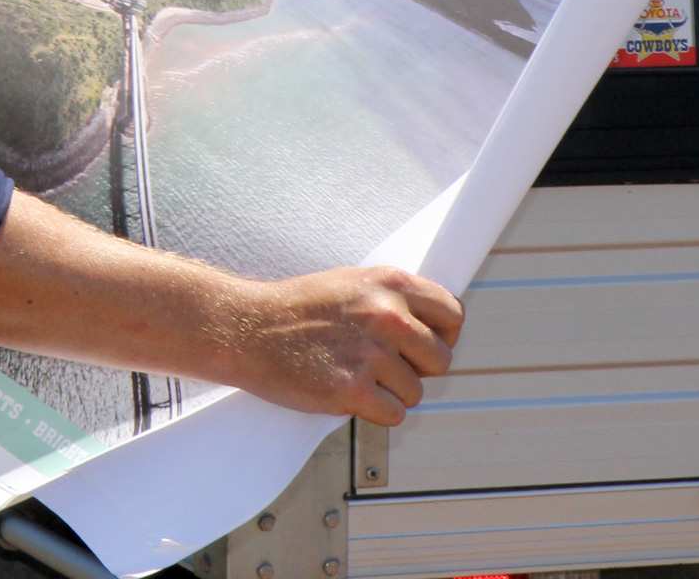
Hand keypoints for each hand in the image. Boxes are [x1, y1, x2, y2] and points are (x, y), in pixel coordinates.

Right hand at [225, 266, 462, 424]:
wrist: (245, 328)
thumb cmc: (293, 309)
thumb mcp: (350, 283)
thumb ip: (391, 299)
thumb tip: (430, 327)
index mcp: (389, 284)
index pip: (453, 315)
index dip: (442, 335)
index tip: (422, 346)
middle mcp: (387, 315)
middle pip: (441, 359)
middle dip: (417, 369)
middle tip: (384, 367)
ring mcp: (371, 353)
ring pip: (416, 392)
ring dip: (390, 393)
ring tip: (355, 376)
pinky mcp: (352, 389)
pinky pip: (393, 414)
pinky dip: (374, 412)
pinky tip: (348, 394)